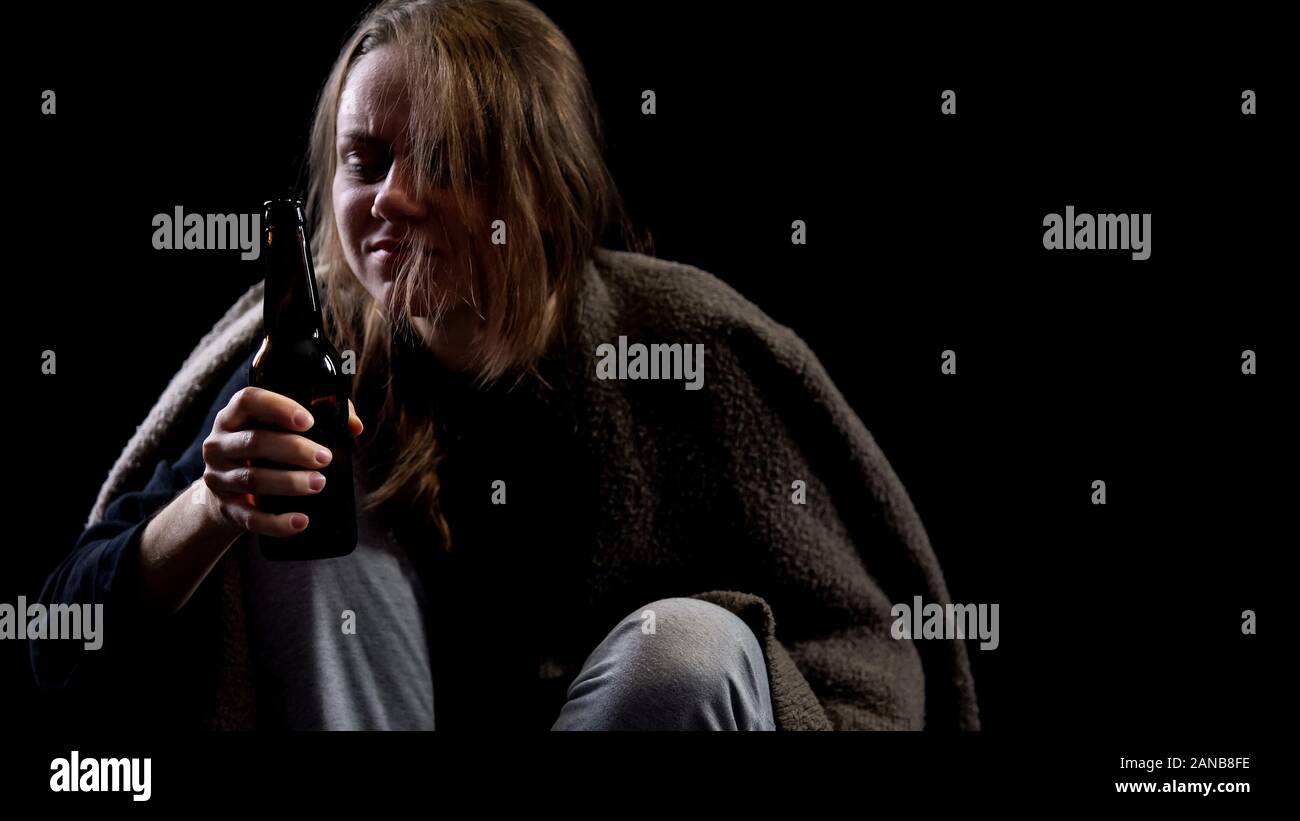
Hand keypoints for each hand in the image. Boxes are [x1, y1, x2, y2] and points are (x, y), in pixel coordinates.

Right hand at [199, 387, 362, 536]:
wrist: (227, 494)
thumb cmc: (265, 451)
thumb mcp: (279, 429)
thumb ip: (320, 417)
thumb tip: (354, 427)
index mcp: (234, 416)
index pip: (249, 400)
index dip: (279, 408)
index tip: (309, 421)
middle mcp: (219, 444)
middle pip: (255, 442)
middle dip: (294, 449)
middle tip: (325, 457)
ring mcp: (218, 478)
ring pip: (253, 479)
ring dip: (289, 482)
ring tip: (319, 483)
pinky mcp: (226, 509)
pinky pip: (250, 518)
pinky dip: (276, 522)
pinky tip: (300, 522)